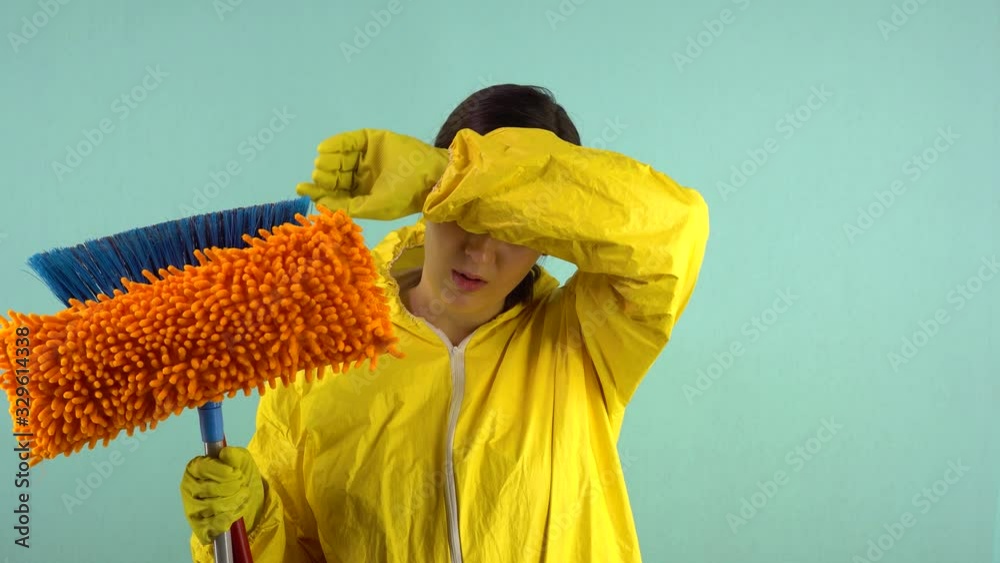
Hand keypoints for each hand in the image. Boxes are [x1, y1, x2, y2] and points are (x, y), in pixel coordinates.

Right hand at [180, 446, 264, 545]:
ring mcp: (191, 509)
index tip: (236, 472)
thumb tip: (225, 453)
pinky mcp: (199, 527)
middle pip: (210, 488)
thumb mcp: (242, 461)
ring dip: (235, 500)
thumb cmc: (240, 477)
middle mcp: (188, 488)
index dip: (223, 471)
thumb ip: (235, 455)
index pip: (202, 468)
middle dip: (233, 486)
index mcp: (194, 468)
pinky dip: (231, 517)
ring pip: (213, 506)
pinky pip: (215, 524)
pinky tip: (236, 509)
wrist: (248, 501)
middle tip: (242, 484)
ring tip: (242, 495)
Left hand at [296, 128, 448, 220]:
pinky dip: (336, 144)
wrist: (430, 174)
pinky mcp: (371, 139)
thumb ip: (349, 206)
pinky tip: (325, 149)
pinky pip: (349, 141)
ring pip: (340, 157)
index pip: (336, 192)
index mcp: (363, 193)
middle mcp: (362, 175)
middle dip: (325, 175)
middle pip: (336, 174)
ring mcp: (366, 156)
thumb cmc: (405, 195)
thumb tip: (322, 204)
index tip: (301, 188)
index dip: (318, 190)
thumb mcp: (374, 206)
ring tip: (322, 163)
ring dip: (328, 160)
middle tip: (319, 175)